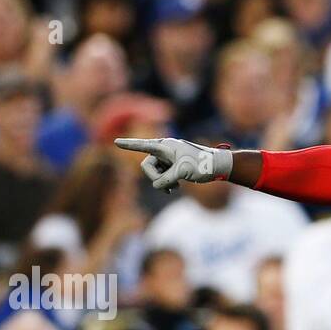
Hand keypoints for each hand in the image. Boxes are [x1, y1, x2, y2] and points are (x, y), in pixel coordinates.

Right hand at [114, 137, 232, 192]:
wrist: (215, 166)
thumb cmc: (200, 164)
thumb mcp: (182, 172)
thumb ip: (166, 179)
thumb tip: (156, 186)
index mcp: (165, 146)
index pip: (142, 145)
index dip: (128, 145)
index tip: (115, 142)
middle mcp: (164, 150)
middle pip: (147, 166)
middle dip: (156, 178)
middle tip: (171, 186)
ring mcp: (167, 159)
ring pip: (155, 173)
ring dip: (163, 182)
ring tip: (175, 187)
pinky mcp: (172, 166)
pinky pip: (162, 176)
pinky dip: (167, 183)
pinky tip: (176, 188)